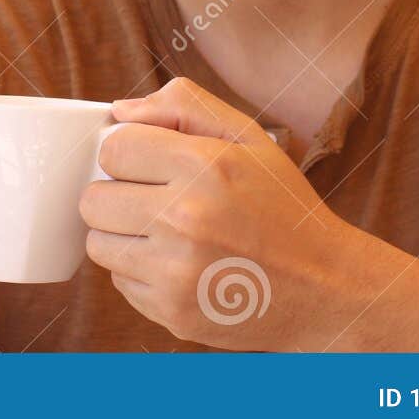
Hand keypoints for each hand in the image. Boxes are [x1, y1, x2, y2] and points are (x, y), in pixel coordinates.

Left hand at [79, 76, 361, 349]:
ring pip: (98, 244)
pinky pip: (119, 282)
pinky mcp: (172, 312)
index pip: (113, 148)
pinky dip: (139, 271)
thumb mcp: (249, 138)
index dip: (126, 152)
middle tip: (151, 198)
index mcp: (204, 167)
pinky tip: (177, 263)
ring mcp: (176, 272)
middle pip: (93, 200)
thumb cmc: (282, 205)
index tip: (147, 162)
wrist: (324, 287)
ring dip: (121, 234)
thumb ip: (185, 106)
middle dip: (116, 194)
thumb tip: (120, 110)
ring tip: (163, 231)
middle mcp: (185, 220)